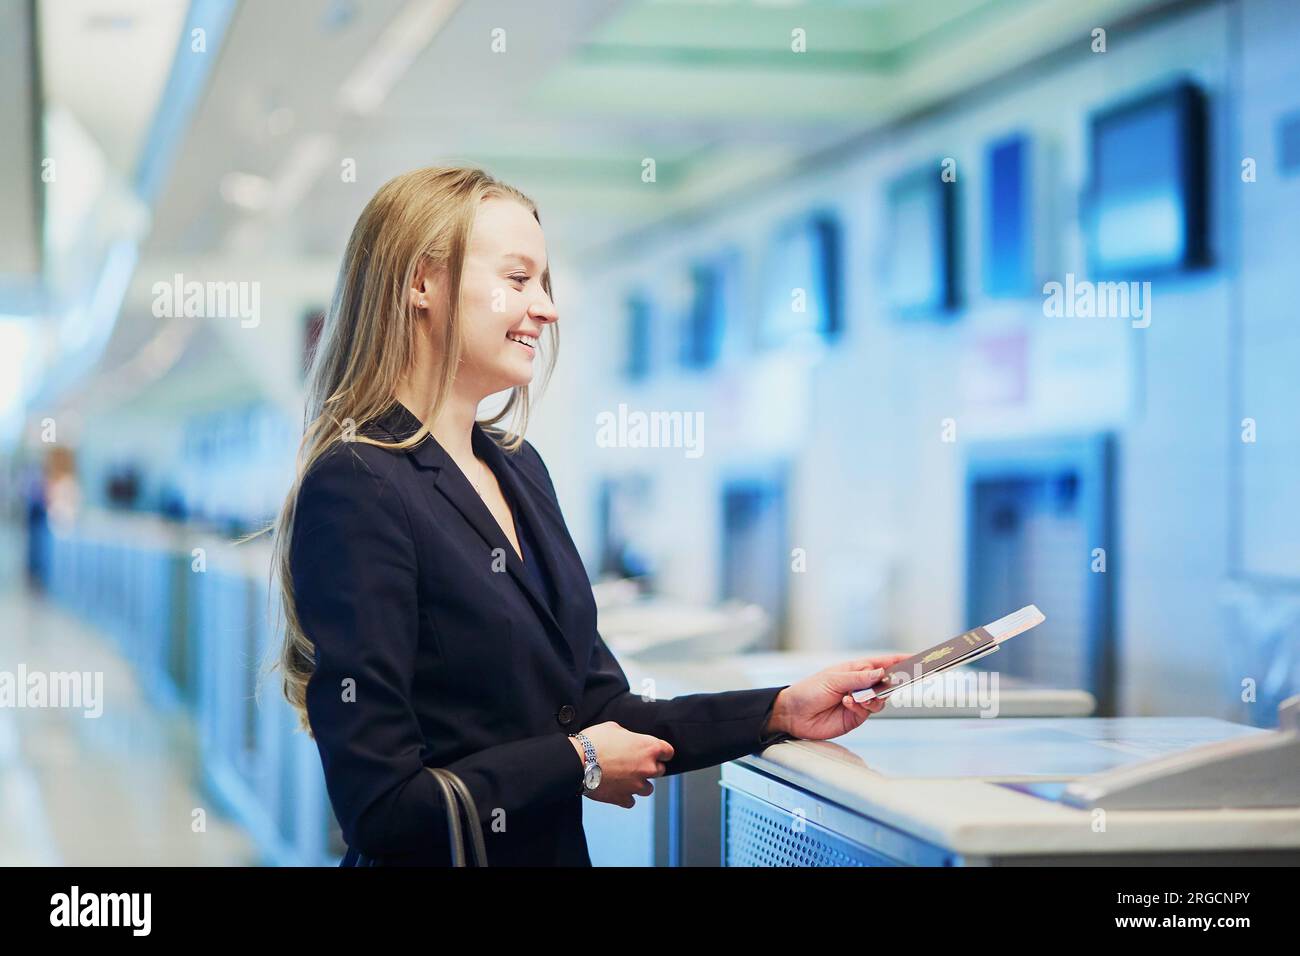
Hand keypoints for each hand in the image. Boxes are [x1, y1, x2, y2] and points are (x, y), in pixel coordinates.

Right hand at [571, 721, 673, 808]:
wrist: (577, 761)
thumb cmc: (594, 741)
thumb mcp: (614, 728)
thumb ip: (628, 736)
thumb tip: (628, 741)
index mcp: (649, 748)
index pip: (668, 752)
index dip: (662, 752)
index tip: (657, 753)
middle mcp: (647, 768)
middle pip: (660, 771)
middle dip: (650, 767)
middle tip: (634, 763)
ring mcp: (636, 786)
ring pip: (648, 789)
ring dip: (639, 783)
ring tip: (625, 778)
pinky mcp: (623, 798)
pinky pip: (631, 801)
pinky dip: (625, 796)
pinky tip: (616, 788)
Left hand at [764, 653, 912, 740]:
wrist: (793, 715)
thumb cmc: (808, 691)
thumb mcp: (832, 679)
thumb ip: (858, 678)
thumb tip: (880, 673)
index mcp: (854, 669)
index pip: (881, 663)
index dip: (898, 660)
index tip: (915, 658)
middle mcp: (860, 685)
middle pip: (886, 682)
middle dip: (894, 680)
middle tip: (901, 680)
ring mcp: (860, 701)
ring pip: (880, 698)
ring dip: (872, 696)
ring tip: (857, 696)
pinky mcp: (857, 717)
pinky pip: (869, 710)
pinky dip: (863, 706)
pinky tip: (849, 703)